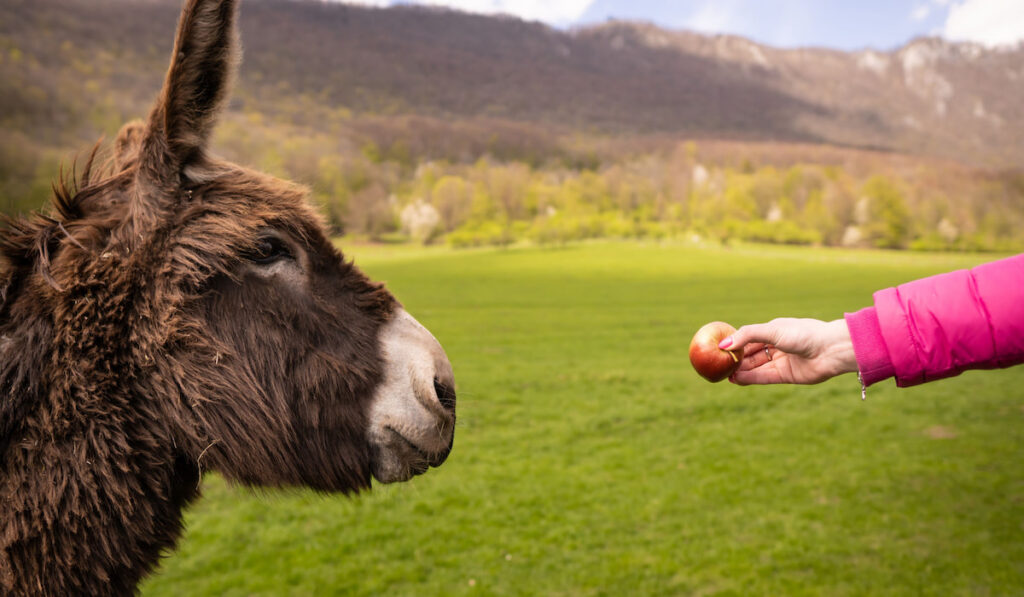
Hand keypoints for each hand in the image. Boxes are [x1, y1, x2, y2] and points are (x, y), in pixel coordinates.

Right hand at [719, 318, 857, 384]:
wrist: (831, 350)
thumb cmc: (804, 334)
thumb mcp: (772, 330)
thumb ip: (747, 336)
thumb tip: (724, 345)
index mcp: (774, 330)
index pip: (749, 338)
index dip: (735, 343)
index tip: (719, 349)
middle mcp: (776, 346)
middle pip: (751, 354)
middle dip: (736, 359)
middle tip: (718, 364)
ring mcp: (781, 361)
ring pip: (756, 367)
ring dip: (741, 370)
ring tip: (724, 374)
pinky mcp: (786, 376)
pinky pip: (764, 377)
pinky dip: (750, 378)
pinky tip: (736, 379)